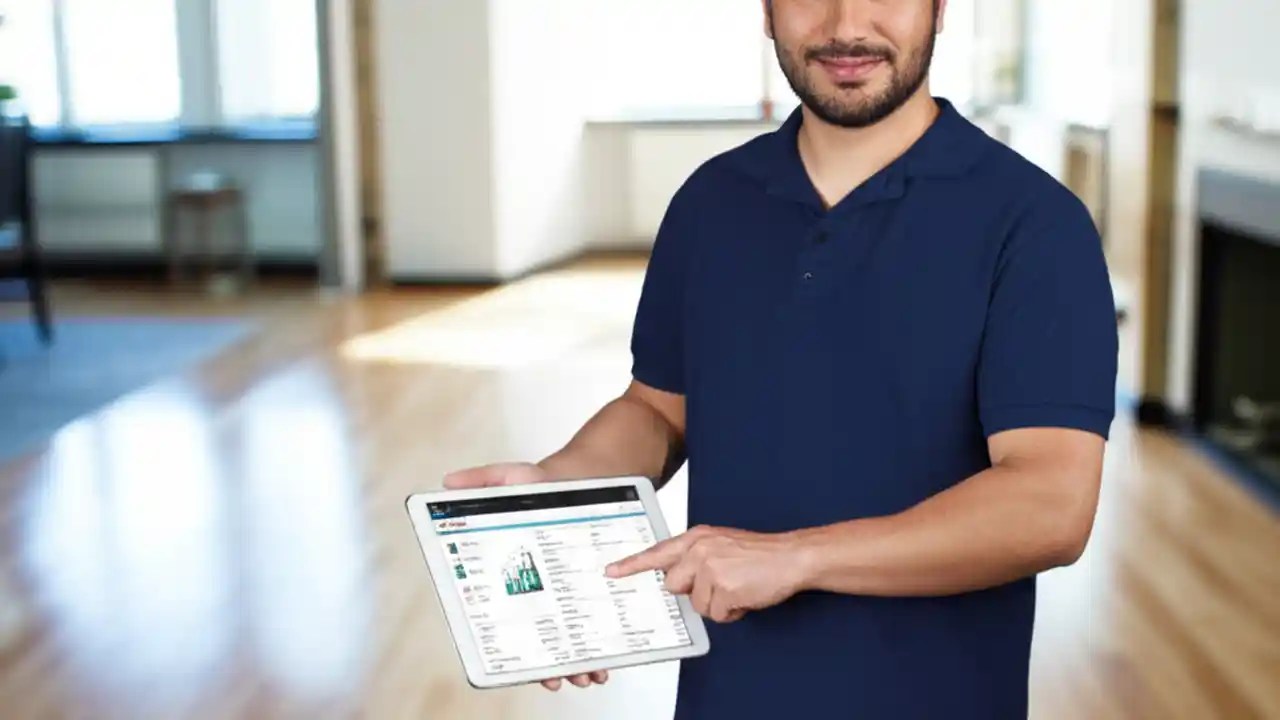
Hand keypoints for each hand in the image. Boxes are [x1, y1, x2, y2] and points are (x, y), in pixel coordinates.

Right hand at [441, 461, 608, 690]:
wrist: (588, 480)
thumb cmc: (544, 484)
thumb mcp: (511, 476)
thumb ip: (481, 479)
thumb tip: (447, 483)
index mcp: (513, 576)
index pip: (509, 618)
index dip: (515, 648)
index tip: (525, 665)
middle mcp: (538, 590)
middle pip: (541, 638)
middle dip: (552, 664)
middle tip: (564, 678)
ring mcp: (566, 592)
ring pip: (569, 639)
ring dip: (579, 662)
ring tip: (590, 675)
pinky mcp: (592, 586)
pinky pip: (595, 623)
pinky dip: (602, 644)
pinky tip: (609, 659)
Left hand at [605, 525, 808, 623]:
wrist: (792, 556)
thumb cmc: (760, 554)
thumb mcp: (721, 545)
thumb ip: (696, 557)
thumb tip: (677, 579)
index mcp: (697, 538)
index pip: (657, 552)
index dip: (632, 565)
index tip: (611, 572)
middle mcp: (699, 550)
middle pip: (674, 586)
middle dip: (694, 592)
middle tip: (722, 583)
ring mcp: (710, 568)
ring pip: (697, 604)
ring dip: (718, 604)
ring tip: (739, 587)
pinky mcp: (723, 587)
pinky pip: (717, 614)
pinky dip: (732, 611)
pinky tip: (746, 595)